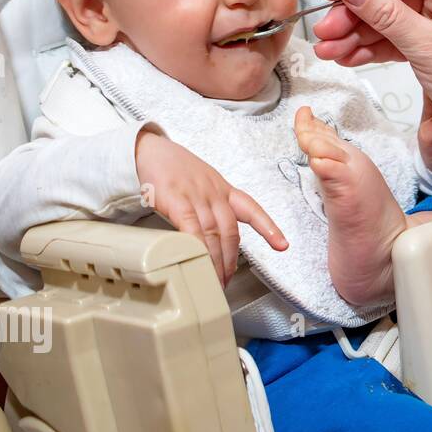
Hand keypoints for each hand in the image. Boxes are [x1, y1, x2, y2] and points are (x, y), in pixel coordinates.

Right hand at [135, 129, 286, 286]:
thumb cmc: (173, 169)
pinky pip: (192, 228)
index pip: (252, 209)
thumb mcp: (201, 184)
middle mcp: (214, 193)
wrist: (148, 150)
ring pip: (213, 234)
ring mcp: (196, 197)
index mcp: (223, 189)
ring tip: (214, 280)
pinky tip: (198, 261)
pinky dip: (198, 248)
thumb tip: (213, 237)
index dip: (269, 228)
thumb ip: (211, 207)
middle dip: (231, 260)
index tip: (282, 245)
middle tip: (227, 281)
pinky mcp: (176, 200)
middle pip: (231, 231)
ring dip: (215, 261)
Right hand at [312, 0, 431, 157]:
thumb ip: (385, 14)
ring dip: (356, 33)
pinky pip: (394, 36)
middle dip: (354, 12)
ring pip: (387, 16)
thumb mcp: (427, 47)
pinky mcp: (431, 41)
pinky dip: (370, 46)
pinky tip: (346, 56)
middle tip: (326, 29)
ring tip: (329, 49)